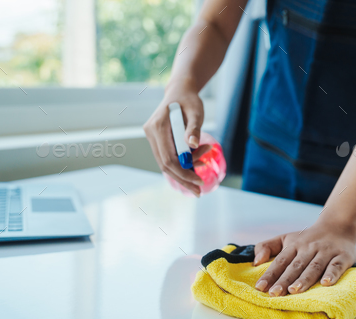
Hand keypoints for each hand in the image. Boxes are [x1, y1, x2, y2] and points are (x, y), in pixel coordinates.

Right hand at [143, 79, 207, 196]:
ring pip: (166, 163)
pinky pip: (168, 157)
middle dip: (183, 179)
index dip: (183, 173)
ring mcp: (152, 137)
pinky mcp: (157, 140)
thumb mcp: (196, 111)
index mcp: (158, 127)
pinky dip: (183, 162)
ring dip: (185, 169)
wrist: (180, 91)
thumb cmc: (189, 99)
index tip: (198, 181)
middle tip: (199, 191)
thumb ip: (194, 127)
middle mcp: (151, 133)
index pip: (168, 159)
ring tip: (204, 161)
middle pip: (165, 165)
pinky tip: (196, 162)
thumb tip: (192, 145)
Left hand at [253, 224, 355, 295]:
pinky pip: (337, 265)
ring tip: (295, 290)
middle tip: (275, 293)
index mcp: (294, 245)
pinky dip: (332, 274)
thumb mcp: (285, 238)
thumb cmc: (307, 238)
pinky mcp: (342, 256)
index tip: (260, 287)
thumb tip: (255, 262)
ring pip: (314, 266)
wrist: (337, 226)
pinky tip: (326, 283)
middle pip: (295, 266)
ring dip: (304, 279)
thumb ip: (267, 247)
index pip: (280, 261)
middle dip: (284, 280)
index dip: (270, 274)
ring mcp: (326, 252)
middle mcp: (309, 248)